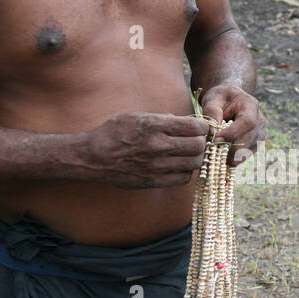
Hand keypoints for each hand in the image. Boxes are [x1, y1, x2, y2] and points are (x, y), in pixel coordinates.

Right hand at [89, 112, 209, 188]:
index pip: (194, 126)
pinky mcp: (154, 181)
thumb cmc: (114, 133)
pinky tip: (179, 165)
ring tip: (189, 153)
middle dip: (202, 141)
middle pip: (198, 146)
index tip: (201, 126)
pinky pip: (183, 178)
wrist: (94, 157)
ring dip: (196, 157)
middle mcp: (158, 146)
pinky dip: (186, 171)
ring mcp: (157, 166)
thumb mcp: (136, 116)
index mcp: (154, 126)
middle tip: (198, 140)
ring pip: (194, 163)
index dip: (203, 126)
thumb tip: (183, 121)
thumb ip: (162, 119)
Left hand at [199, 83, 263, 165]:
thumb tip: (213, 133)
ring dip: (228, 154)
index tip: (216, 138)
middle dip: (227, 146)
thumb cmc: (219, 98)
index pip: (247, 122)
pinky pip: (244, 156)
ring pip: (245, 151)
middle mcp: (260, 120)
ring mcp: (260, 134)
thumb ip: (212, 113)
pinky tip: (220, 151)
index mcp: (251, 105)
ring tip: (214, 148)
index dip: (232, 133)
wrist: (228, 101)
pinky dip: (231, 157)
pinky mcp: (255, 144)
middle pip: (246, 140)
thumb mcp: (212, 100)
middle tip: (210, 147)